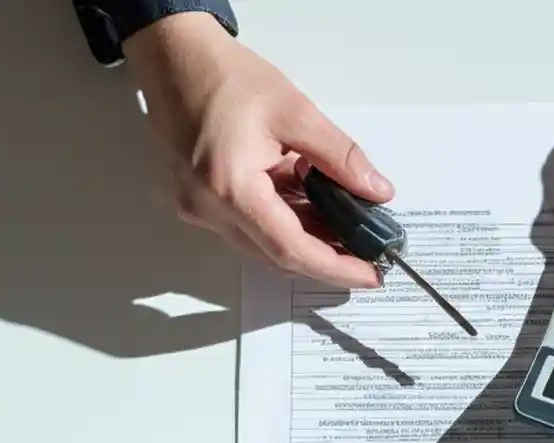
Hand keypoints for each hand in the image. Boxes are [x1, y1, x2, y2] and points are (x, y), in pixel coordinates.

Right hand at [123, 12, 394, 288]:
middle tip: (368, 254)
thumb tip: (378, 191)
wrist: (174, 57)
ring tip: (348, 228)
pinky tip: (313, 209)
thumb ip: (339, 157)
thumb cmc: (227, 77)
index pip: (290, 248)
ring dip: (305, 241)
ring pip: (261, 244)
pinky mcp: (198, 201)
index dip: (334, 267)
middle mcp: (207, 209)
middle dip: (325, 258)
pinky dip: (283, 223)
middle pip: (275, 254)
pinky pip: (247, 227)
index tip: (370, 275)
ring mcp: (198, 208)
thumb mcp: (296, 112)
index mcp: (230, 188)